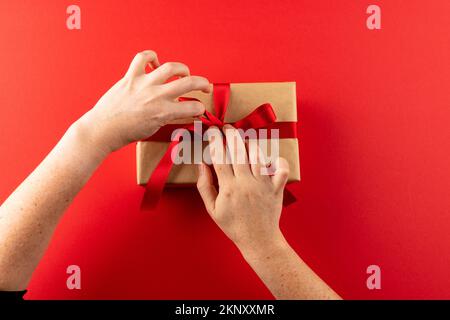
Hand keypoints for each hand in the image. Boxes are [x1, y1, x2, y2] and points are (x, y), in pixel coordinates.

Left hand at [75, 50, 209, 153]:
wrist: (103, 129)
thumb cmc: (126, 132)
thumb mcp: (154, 128)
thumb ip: (169, 117)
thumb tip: (181, 110)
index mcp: (163, 112)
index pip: (193, 107)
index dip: (200, 108)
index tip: (200, 109)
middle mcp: (155, 95)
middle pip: (189, 82)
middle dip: (203, 83)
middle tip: (205, 86)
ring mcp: (143, 84)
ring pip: (170, 67)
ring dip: (182, 69)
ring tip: (184, 73)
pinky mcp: (131, 77)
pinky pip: (143, 58)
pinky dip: (151, 56)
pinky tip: (155, 63)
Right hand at [196, 124, 289, 254]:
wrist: (258, 239)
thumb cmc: (233, 225)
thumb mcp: (212, 209)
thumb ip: (205, 185)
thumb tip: (202, 164)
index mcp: (228, 188)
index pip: (220, 158)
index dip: (216, 141)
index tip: (213, 131)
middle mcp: (246, 183)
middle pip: (238, 152)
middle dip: (231, 135)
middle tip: (227, 127)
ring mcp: (263, 184)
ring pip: (257, 155)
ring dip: (250, 143)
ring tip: (244, 137)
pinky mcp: (276, 188)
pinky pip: (281, 169)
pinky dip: (279, 160)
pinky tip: (272, 156)